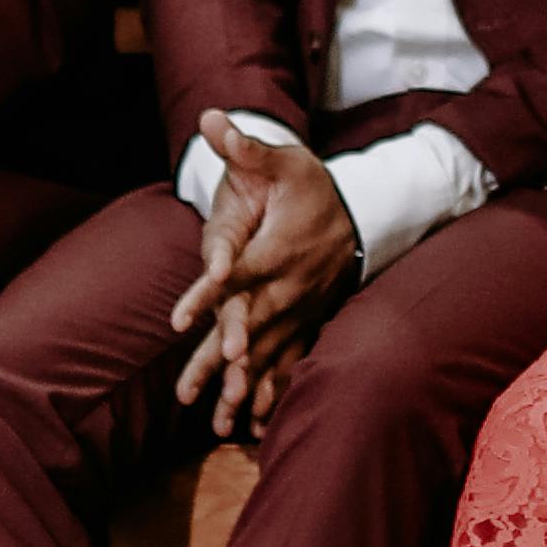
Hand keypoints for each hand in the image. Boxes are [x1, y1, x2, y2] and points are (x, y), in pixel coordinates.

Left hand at [170, 131, 361, 424]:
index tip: (179, 320)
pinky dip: (273, 394)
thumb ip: (247, 146)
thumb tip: (211, 119)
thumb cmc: (316, 185)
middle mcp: (288, 289)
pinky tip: (254, 426)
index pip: (235, 274)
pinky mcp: (306, 322)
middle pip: (245, 329)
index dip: (206, 295)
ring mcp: (299, 311)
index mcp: (276, 251)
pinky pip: (288, 363)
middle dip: (217, 363)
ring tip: (216, 427)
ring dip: (242, 391)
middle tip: (186, 394)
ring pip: (265, 355)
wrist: (368, 213)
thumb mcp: (287, 160)